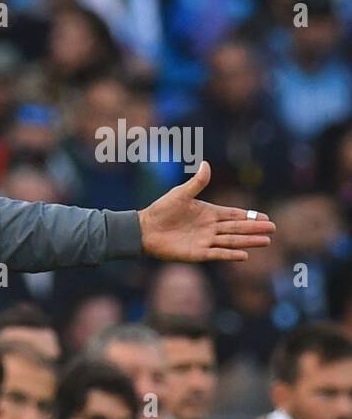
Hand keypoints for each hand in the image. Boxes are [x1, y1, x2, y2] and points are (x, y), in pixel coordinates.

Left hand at [137, 162, 274, 261]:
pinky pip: (217, 253)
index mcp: (208, 213)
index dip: (250, 216)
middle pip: (237, 228)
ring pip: (231, 240)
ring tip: (266, 241)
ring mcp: (204, 241)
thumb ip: (196, 182)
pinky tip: (244, 255)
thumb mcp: (180, 193)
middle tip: (273, 229)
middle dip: (255, 228)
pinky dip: (230, 254)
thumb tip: (206, 163)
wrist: (143, 229)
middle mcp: (209, 228)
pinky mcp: (196, 253)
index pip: (234, 215)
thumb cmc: (161, 210)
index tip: (266, 217)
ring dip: (248, 241)